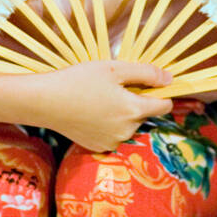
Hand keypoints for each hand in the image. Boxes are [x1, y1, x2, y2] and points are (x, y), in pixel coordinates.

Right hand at [1, 59, 175, 153]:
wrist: (46, 101)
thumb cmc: (79, 80)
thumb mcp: (114, 69)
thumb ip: (146, 73)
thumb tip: (170, 79)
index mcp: (133, 110)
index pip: (165, 106)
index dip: (162, 94)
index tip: (153, 86)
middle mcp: (127, 130)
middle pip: (144, 115)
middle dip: (137, 102)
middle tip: (114, 88)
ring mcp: (112, 141)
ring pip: (129, 125)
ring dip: (122, 114)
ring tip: (100, 100)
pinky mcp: (98, 147)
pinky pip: (113, 135)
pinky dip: (108, 125)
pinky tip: (92, 113)